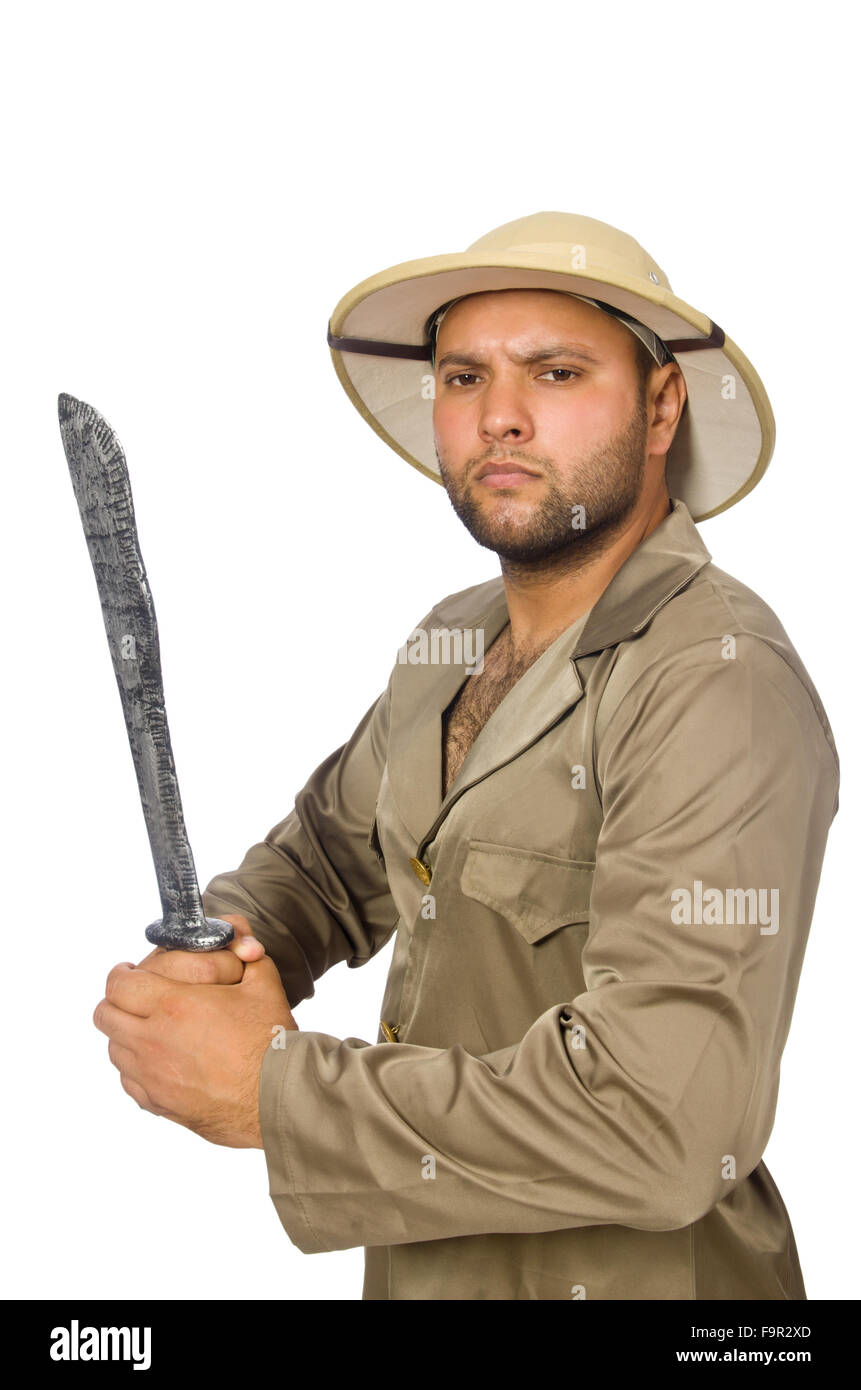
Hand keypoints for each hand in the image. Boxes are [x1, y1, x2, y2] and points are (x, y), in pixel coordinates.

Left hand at [94, 921, 298, 1146]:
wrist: (279, 1098)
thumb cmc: (271, 1041)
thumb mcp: (263, 983)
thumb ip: (244, 952)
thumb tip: (239, 938)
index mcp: (174, 1006)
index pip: (119, 985)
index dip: (122, 974)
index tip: (130, 972)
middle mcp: (153, 1041)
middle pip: (105, 1015)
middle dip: (118, 1001)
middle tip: (136, 997)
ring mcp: (152, 1076)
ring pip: (114, 1049)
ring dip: (126, 1033)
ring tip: (150, 1028)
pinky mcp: (158, 1104)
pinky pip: (128, 1081)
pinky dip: (136, 1067)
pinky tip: (161, 1060)